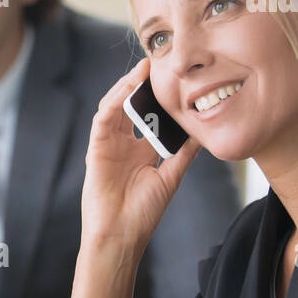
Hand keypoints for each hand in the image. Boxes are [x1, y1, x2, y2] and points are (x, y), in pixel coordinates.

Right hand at [82, 57, 201, 257]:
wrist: (121, 235)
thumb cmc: (143, 212)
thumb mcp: (170, 177)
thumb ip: (183, 153)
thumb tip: (201, 132)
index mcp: (141, 150)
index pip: (150, 116)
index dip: (159, 97)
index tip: (176, 78)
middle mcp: (124, 143)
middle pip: (132, 106)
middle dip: (142, 84)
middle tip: (159, 62)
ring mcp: (108, 144)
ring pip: (116, 106)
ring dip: (128, 86)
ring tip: (144, 68)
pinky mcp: (96, 148)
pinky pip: (103, 119)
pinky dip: (114, 102)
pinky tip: (127, 89)